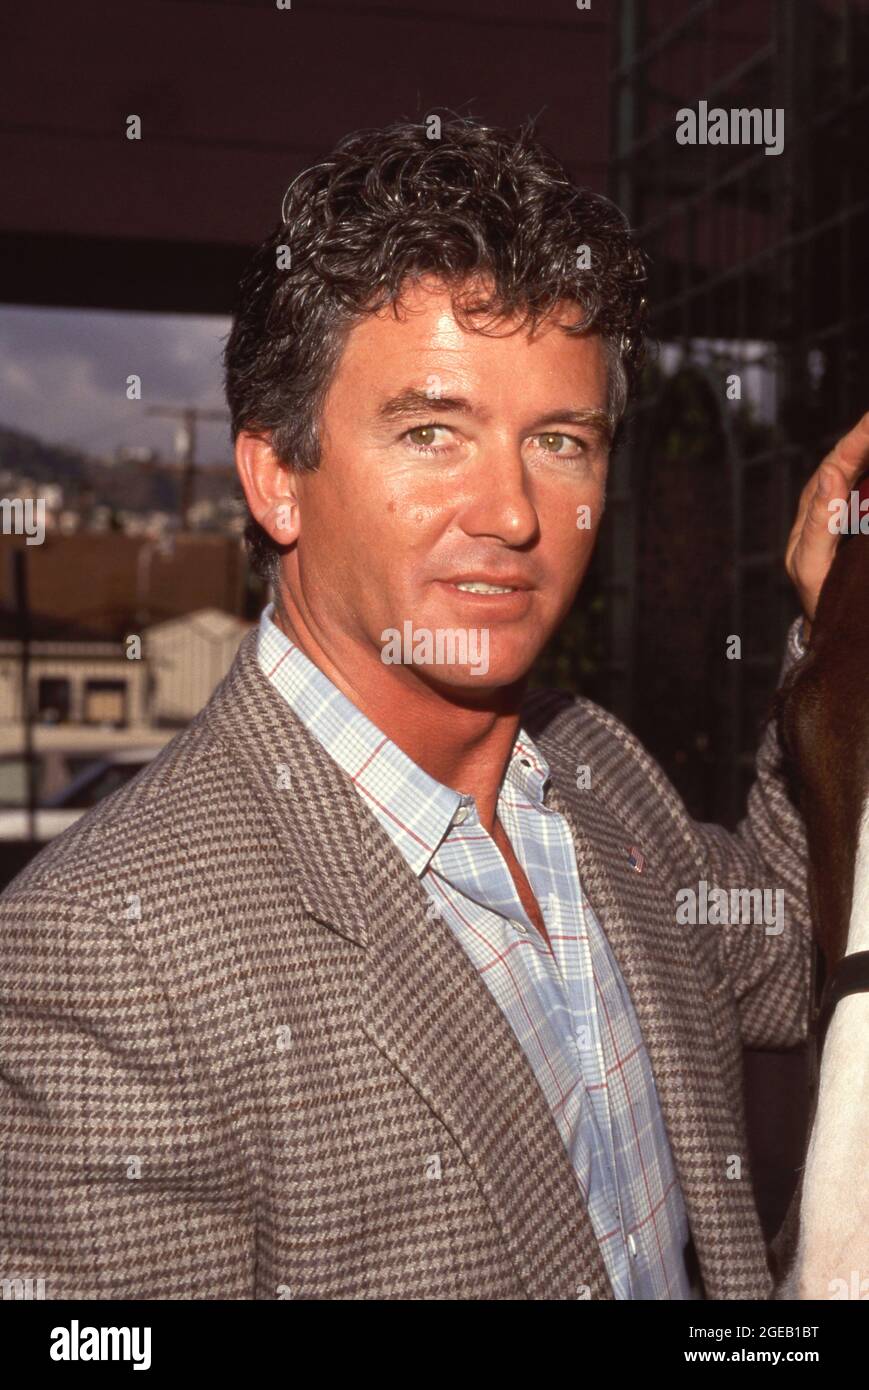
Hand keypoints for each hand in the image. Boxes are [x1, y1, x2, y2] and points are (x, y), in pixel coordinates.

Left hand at [785, 412, 868, 640]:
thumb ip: (819, 523)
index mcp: (817, 501)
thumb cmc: (818, 592)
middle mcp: (835, 494)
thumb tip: (831, 475)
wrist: (834, 622)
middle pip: (861, 452)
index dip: (863, 433)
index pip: (841, 457)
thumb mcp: (811, 564)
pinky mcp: (868, 513)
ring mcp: (855, 502)